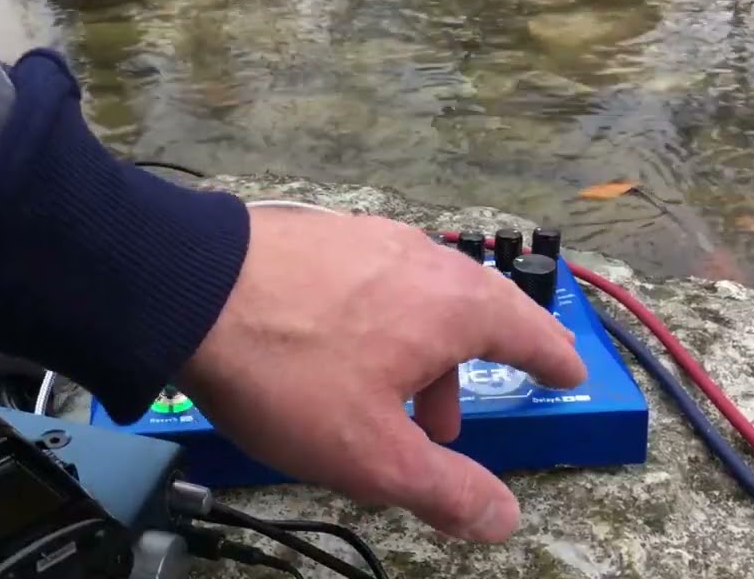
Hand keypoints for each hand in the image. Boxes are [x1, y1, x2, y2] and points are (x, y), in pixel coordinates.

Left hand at [176, 205, 585, 541]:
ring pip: (413, 301)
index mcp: (451, 304)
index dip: (551, 359)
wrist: (186, 289)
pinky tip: (337, 356)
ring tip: (386, 407)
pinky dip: (376, 326)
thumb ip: (445, 490)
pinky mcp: (316, 237)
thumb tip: (504, 517)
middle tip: (451, 427)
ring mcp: (364, 239)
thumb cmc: (290, 371)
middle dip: (468, 373)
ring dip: (415, 357)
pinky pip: (368, 285)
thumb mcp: (373, 454)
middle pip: (469, 313)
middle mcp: (418, 258)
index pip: (527, 330)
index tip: (567, 371)